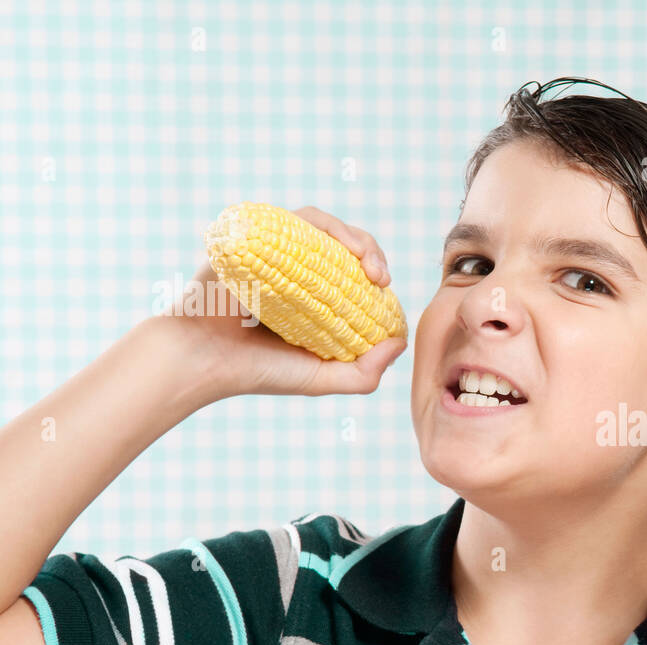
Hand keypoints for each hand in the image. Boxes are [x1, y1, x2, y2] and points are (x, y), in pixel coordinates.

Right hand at [154, 205, 406, 399]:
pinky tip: (333, 244)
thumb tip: (400, 341)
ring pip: (321, 226)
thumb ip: (366, 373)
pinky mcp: (253, 239)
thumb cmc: (260, 372)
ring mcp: (274, 253)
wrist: (202, 360)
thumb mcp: (323, 379)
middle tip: (380, 275)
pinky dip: (316, 225)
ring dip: (349, 234)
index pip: (356, 273)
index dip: (378, 273)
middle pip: (344, 244)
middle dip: (370, 250)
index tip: (387, 289)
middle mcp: (297, 270)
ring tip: (363, 259)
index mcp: (315, 297)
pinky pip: (289, 220)